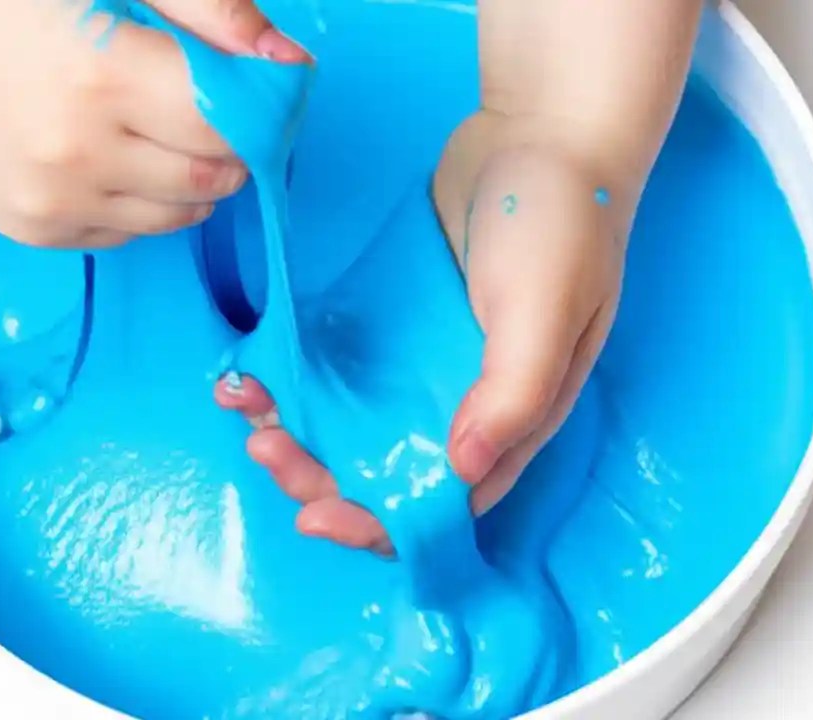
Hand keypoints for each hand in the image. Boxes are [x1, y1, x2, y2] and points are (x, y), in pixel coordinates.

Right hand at [0, 0, 305, 247]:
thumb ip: (206, 9)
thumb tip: (287, 60)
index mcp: (102, 75)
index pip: (231, 122)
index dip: (257, 105)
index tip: (255, 86)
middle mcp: (77, 152)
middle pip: (214, 176)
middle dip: (231, 144)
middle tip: (206, 103)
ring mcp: (52, 200)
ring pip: (177, 214)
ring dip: (192, 177)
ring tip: (155, 124)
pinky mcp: (33, 228)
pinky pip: (127, 233)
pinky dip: (141, 200)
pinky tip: (111, 151)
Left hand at [214, 110, 629, 553]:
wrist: (543, 131)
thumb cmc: (562, 224)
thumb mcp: (547, 311)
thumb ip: (514, 393)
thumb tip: (461, 471)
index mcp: (512, 420)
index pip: (441, 502)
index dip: (377, 522)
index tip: (314, 517)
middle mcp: (465, 402)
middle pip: (385, 467)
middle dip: (320, 473)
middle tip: (267, 448)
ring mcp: (426, 361)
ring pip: (353, 420)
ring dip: (299, 428)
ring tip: (250, 407)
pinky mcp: (395, 322)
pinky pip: (338, 363)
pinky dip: (295, 373)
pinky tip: (254, 365)